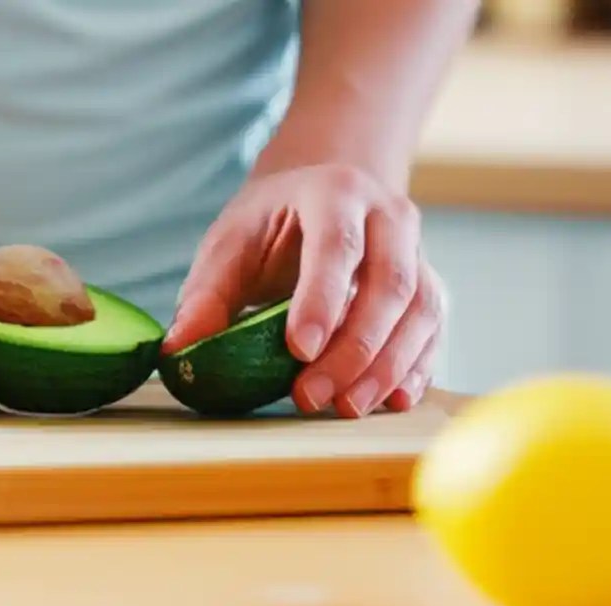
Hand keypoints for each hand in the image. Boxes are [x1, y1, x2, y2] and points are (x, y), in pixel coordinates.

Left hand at [164, 163, 445, 417]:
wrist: (321, 195)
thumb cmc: (268, 226)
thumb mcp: (229, 245)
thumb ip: (205, 295)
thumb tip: (177, 349)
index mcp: (336, 193)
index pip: (337, 246)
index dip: (322, 300)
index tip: (299, 351)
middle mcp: (389, 216)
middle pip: (390, 284)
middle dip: (353, 348)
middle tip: (310, 396)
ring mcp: (418, 252)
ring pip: (420, 310)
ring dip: (387, 366)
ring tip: (345, 408)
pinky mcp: (428, 288)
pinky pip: (433, 331)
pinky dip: (417, 368)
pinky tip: (391, 401)